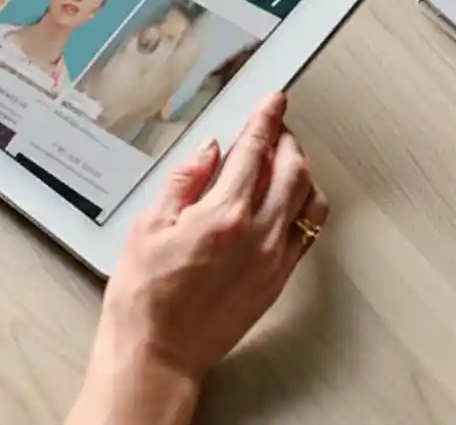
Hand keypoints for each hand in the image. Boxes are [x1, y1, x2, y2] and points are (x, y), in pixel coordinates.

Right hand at [67, 93, 328, 424]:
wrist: (158, 352)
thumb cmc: (145, 297)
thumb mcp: (149, 224)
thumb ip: (185, 180)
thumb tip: (210, 150)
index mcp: (224, 215)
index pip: (256, 150)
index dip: (266, 118)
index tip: (273, 101)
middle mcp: (258, 235)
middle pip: (293, 169)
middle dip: (287, 139)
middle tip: (274, 126)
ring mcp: (274, 259)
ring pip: (309, 198)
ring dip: (301, 170)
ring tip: (284, 159)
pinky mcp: (278, 280)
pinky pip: (308, 231)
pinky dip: (305, 204)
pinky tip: (289, 200)